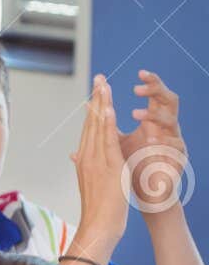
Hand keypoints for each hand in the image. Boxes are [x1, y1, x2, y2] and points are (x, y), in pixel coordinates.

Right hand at [69, 75, 130, 251]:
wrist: (98, 226)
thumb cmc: (98, 209)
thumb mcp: (90, 184)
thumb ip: (83, 166)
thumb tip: (74, 155)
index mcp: (84, 160)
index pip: (89, 128)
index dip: (93, 108)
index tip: (96, 91)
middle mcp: (87, 157)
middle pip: (91, 122)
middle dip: (96, 99)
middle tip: (99, 78)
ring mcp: (96, 161)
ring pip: (98, 126)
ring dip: (101, 103)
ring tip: (104, 84)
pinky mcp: (107, 166)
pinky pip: (106, 140)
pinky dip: (106, 122)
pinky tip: (108, 108)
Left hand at [118, 69, 188, 211]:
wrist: (146, 192)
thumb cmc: (133, 166)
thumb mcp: (115, 145)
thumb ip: (104, 128)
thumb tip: (86, 110)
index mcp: (153, 121)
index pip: (154, 96)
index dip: (151, 83)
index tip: (140, 71)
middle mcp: (166, 127)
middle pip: (169, 100)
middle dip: (156, 91)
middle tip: (138, 87)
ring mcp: (174, 141)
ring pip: (173, 120)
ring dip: (154, 116)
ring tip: (136, 115)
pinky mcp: (177, 158)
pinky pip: (176, 145)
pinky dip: (163, 142)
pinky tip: (150, 141)